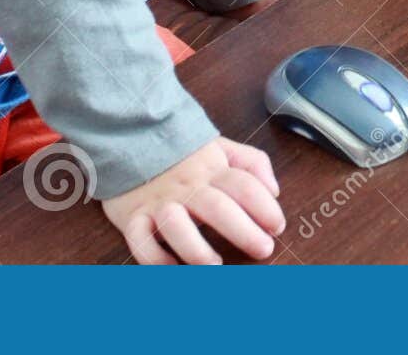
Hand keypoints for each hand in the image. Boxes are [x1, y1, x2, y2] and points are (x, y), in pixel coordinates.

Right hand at [103, 137, 283, 264]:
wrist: (130, 138)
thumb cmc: (185, 154)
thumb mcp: (222, 147)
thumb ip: (253, 163)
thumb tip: (275, 191)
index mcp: (212, 169)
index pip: (244, 185)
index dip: (265, 207)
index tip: (277, 226)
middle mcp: (187, 186)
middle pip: (218, 208)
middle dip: (244, 232)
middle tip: (263, 249)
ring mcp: (159, 202)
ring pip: (176, 226)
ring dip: (196, 249)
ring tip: (215, 265)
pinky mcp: (132, 216)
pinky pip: (140, 240)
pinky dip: (154, 258)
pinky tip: (172, 268)